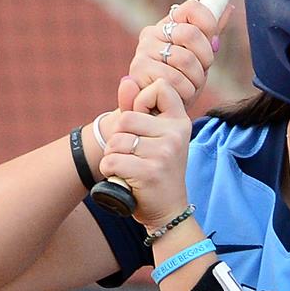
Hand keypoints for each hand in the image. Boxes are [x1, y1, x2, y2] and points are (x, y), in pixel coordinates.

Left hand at [96, 78, 192, 229]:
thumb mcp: (154, 136)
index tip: (144, 122)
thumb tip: (126, 80)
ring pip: (116, 141)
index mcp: (180, 121)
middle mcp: (176, 134)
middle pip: (126, 118)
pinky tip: (123, 178)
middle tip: (132, 154)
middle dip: (120, 137)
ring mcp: (164, 153)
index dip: (142, 101)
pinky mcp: (149, 172)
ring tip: (129, 167)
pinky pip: (112, 161)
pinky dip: (110, 171)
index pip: (159, 87)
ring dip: (113, 156)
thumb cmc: (157, 169)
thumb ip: (138, 107)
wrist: (168, 210)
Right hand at [128, 0, 231, 109]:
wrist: (160, 114)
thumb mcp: (199, 58)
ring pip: (185, 59)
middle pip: (191, 34)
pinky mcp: (139, 70)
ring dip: (195, 80)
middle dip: (204, 59)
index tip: (211, 44)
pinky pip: (175, 79)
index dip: (209, 25)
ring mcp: (143, 50)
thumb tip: (228, 8)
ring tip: (188, 87)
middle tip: (200, 72)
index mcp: (168, 25)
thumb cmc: (181, 84)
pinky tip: (178, 96)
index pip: (193, 7)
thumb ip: (210, 34)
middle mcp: (152, 33)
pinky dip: (185, 92)